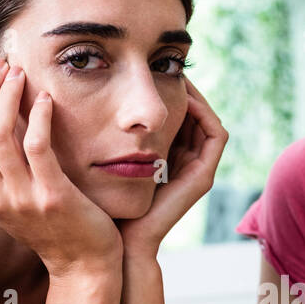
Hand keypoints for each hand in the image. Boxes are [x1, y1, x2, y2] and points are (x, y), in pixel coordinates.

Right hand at [0, 57, 122, 277]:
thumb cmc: (54, 224)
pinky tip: (47, 100)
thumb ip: (1, 162)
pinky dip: (39, 116)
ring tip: (23, 76)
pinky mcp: (51, 196)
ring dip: (9, 96)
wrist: (84, 264)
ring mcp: (20, 199)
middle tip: (6, 67)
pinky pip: (36, 145)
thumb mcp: (15, 195)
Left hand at [117, 78, 228, 257]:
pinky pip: (216, 134)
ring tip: (175, 73)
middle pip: (194, 114)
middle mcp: (187, 163)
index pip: (177, 114)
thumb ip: (102, 133)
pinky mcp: (203, 177)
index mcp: (167, 157)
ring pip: (207, 119)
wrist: (120, 240)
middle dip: (182, 87)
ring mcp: (199, 170)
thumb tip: (88, 96)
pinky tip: (182, 96)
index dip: (167, 89)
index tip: (148, 68)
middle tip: (165, 63)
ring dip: (195, 94)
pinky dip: (204, 112)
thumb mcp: (102, 157)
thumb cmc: (104, 203)